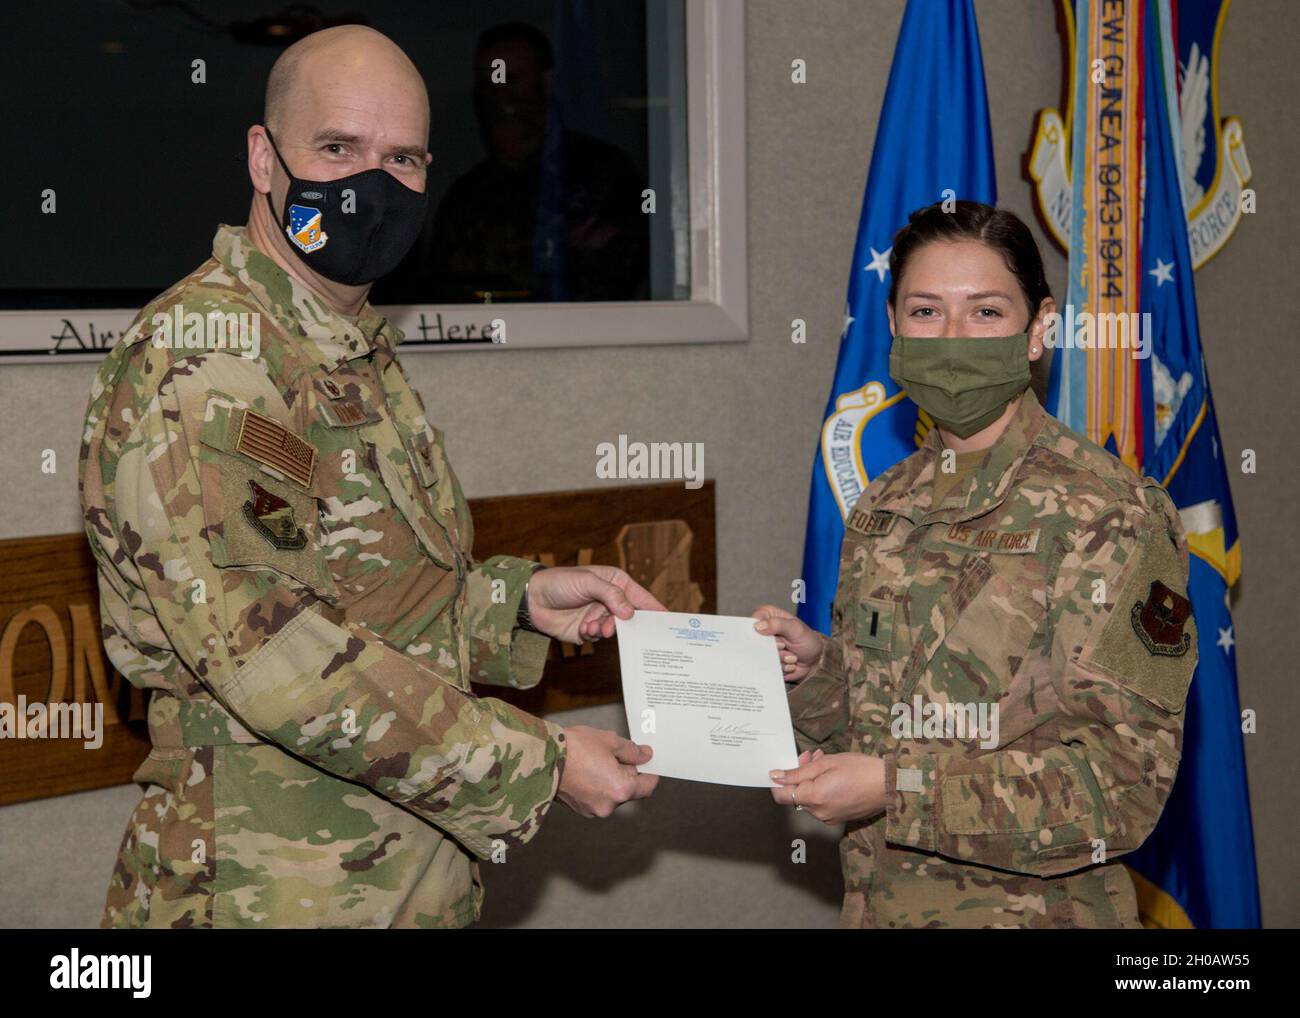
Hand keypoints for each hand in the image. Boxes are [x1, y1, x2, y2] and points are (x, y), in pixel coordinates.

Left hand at [527, 565, 665, 643]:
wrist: (532, 599)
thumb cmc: (560, 582)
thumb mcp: (588, 582)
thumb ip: (611, 595)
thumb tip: (630, 613)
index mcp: (616, 583)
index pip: (641, 597)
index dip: (655, 609)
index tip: (669, 621)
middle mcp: (611, 600)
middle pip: (630, 617)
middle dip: (624, 623)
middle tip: (614, 626)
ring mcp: (600, 616)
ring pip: (615, 629)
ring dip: (605, 629)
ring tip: (592, 626)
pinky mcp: (588, 630)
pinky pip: (598, 637)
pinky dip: (592, 634)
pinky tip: (583, 628)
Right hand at [557, 725, 658, 817]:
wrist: (541, 758)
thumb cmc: (575, 747)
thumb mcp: (609, 741)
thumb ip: (631, 751)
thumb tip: (645, 755)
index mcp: (621, 789)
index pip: (648, 786)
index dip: (649, 772)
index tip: (645, 761)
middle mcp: (609, 805)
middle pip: (628, 790)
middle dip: (625, 773)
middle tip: (613, 754)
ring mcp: (592, 810)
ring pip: (611, 794)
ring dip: (609, 780)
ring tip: (594, 760)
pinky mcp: (579, 809)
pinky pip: (596, 797)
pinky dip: (595, 786)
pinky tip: (584, 769)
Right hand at [752, 604, 825, 681]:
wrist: (815, 661)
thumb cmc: (808, 640)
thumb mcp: (796, 628)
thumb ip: (778, 624)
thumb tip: (758, 626)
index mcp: (769, 616)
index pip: (753, 620)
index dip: (760, 630)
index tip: (773, 636)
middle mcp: (764, 631)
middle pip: (756, 640)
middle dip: (774, 647)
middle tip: (785, 645)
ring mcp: (765, 647)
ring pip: (762, 656)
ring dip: (780, 658)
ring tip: (791, 655)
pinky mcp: (767, 661)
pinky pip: (768, 666)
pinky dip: (782, 666)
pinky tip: (790, 662)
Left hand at [769, 750, 884, 824]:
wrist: (889, 785)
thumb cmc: (861, 769)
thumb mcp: (827, 762)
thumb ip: (799, 771)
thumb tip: (776, 776)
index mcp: (814, 797)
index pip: (781, 795)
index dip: (778, 782)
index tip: (782, 769)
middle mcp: (819, 812)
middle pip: (797, 795)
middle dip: (800, 775)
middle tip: (811, 757)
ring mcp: (829, 818)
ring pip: (809, 799)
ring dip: (811, 781)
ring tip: (825, 763)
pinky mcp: (838, 819)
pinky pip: (822, 805)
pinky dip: (821, 791)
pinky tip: (833, 777)